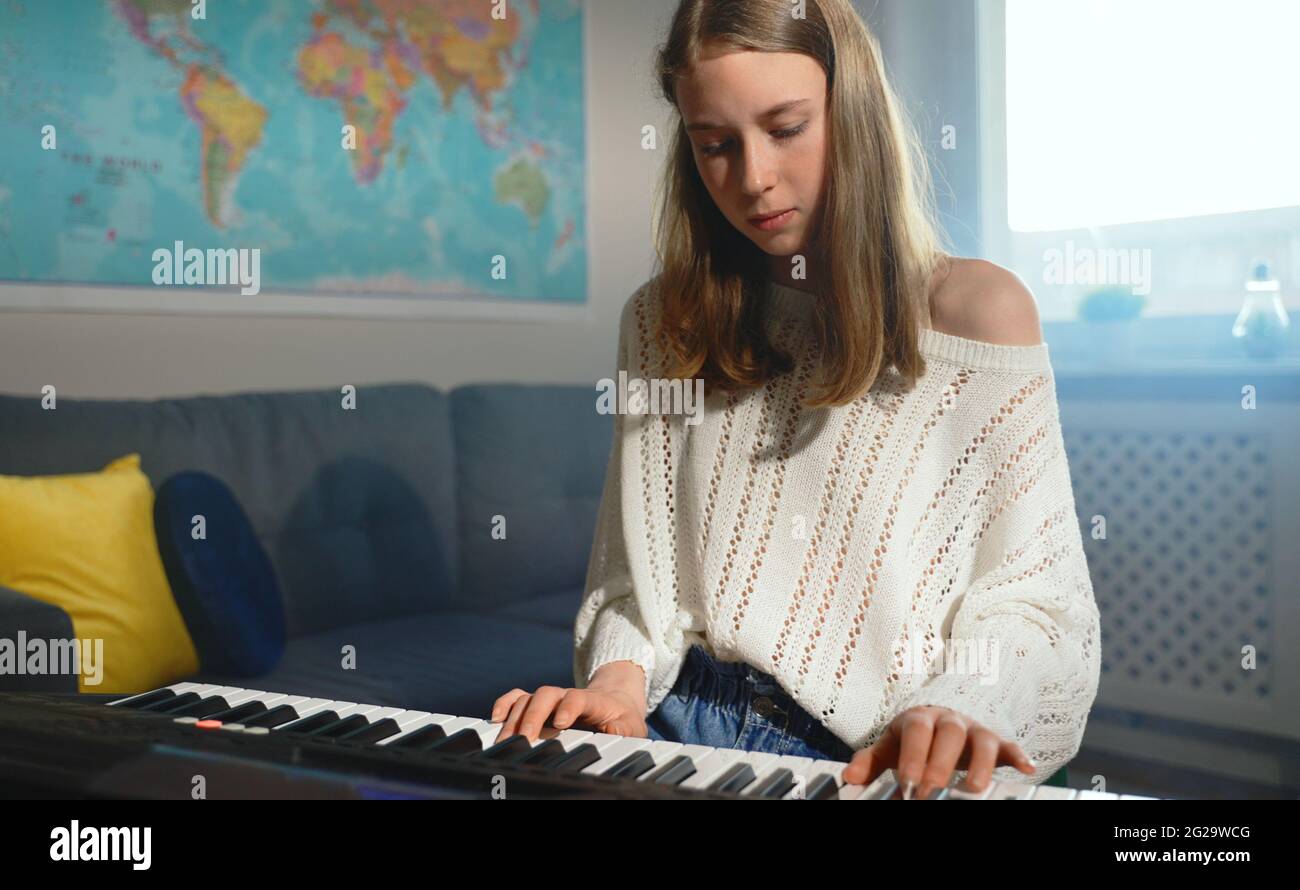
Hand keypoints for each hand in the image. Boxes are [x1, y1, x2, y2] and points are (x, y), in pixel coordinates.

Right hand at [489, 684, 646, 744]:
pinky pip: (517, 698)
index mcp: (592, 701)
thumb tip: (613, 734)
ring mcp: (550, 700)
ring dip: (514, 718)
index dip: (568, 706)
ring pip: (528, 698)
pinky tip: (495, 720)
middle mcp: (566, 696)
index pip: (578, 697)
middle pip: (545, 695)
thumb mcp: (631, 728)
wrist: (616, 703)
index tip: (561, 723)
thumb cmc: (622, 720)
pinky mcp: (539, 705)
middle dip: (533, 715)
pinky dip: (504, 705)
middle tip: (525, 739)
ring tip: (505, 741)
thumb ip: (623, 731)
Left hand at [842, 706, 1034, 798]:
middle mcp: (948, 720)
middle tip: (934, 791)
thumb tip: (849, 778)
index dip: (914, 756)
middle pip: (948, 735)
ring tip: (974, 789)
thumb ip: (870, 762)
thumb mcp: (889, 747)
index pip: (916, 732)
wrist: (938, 722)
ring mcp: (973, 729)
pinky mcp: (994, 741)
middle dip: (941, 764)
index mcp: (918, 719)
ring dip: (979, 765)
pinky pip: (1008, 745)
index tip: (909, 783)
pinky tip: (1026, 769)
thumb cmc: (911, 740)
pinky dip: (1018, 755)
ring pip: (980, 741)